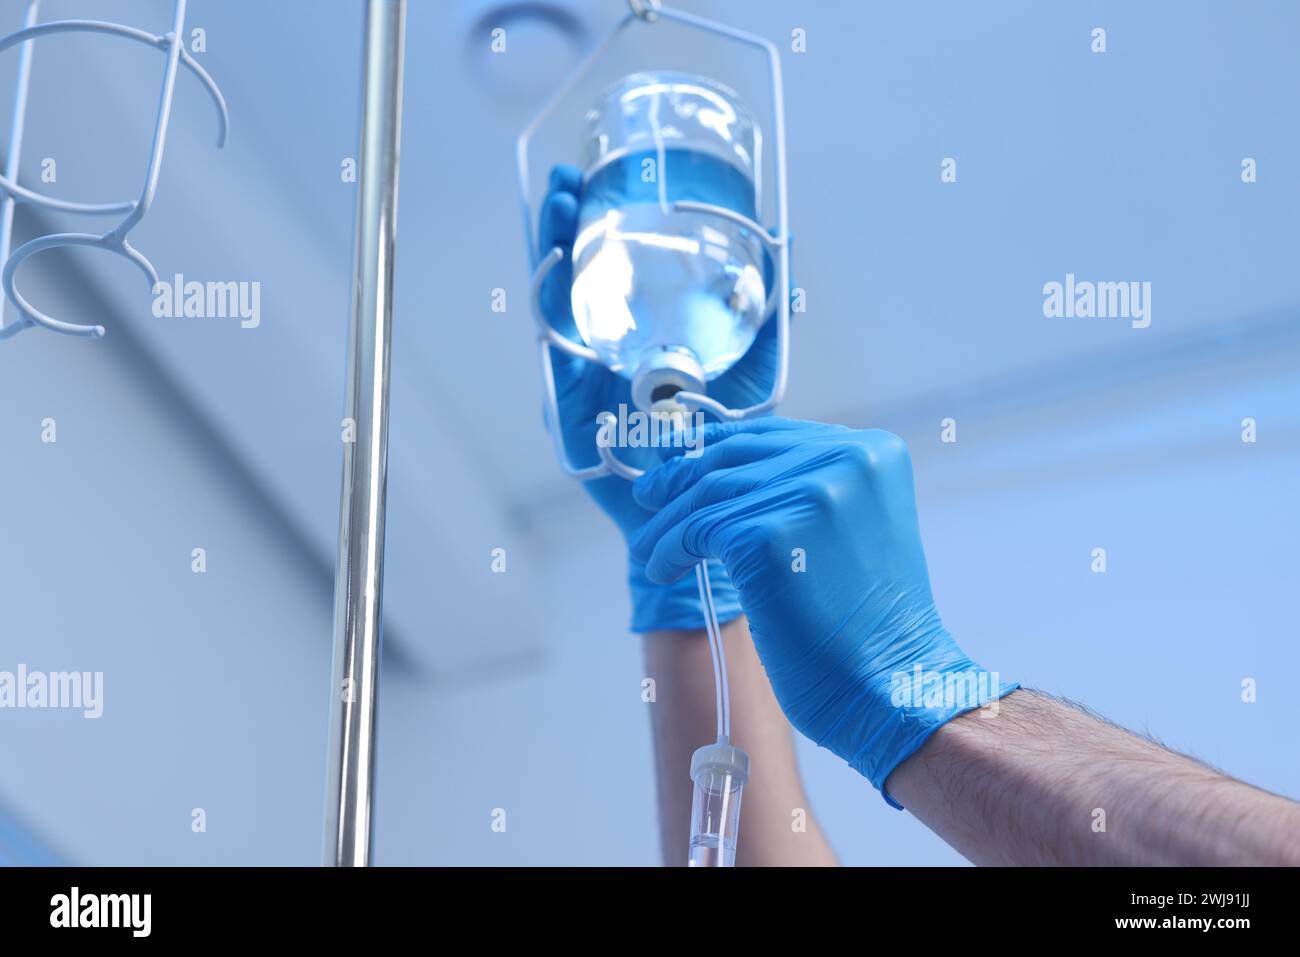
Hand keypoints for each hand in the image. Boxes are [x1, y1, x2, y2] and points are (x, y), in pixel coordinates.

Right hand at [536, 164, 778, 630]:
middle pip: (574, 282)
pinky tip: (554, 278)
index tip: (594, 177)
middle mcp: (605, 357)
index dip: (598, 226)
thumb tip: (785, 254)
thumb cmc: (723, 449)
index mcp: (641, 342)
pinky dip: (552, 318)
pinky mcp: (574, 417)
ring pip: (555, 313)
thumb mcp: (748, 373)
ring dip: (549, 257)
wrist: (707, 519)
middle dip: (562, 227)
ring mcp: (584, 386)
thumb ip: (759, 319)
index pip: (610, 274)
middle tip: (566, 182)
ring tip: (553, 210)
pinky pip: (556, 365)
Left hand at [628, 418, 1016, 802]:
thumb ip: (809, 490)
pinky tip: (662, 569)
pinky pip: (697, 532)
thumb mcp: (855, 528)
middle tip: (649, 496)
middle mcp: (846, 459)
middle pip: (735, 458)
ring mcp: (808, 493)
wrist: (890, 686)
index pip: (773, 435)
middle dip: (683, 478)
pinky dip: (670, 550)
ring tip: (650, 549)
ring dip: (668, 524)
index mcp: (872, 452)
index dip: (718, 447)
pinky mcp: (769, 535)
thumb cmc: (868, 623)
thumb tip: (730, 472)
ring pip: (708, 495)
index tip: (682, 462)